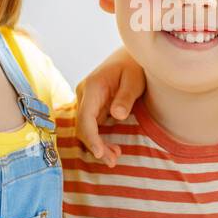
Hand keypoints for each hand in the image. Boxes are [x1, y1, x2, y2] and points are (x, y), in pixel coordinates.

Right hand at [74, 46, 145, 166]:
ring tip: (115, 158)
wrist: (130, 56)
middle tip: (113, 161)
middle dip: (95, 146)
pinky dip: (100, 139)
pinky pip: (91, 126)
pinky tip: (113, 149)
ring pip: (86, 129)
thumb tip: (116, 115)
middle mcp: (84, 94)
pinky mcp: (92, 106)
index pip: (85, 117)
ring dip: (97, 145)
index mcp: (92, 86)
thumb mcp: (134, 80)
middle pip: (83, 126)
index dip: (90, 137)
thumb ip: (125, 97)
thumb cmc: (134, 66)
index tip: (99, 153)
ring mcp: (86, 101)